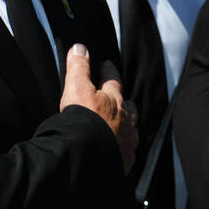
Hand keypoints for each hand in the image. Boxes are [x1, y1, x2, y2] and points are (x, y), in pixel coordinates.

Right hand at [59, 44, 135, 172]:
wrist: (88, 154)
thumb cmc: (82, 119)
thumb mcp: (76, 88)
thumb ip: (78, 68)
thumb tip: (79, 48)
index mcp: (114, 101)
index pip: (113, 81)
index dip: (109, 72)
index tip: (108, 66)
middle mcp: (125, 120)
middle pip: (129, 107)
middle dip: (125, 102)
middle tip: (123, 99)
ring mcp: (127, 141)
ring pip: (131, 130)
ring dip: (127, 125)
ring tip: (124, 125)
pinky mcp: (124, 160)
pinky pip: (127, 152)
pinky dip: (124, 149)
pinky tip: (120, 151)